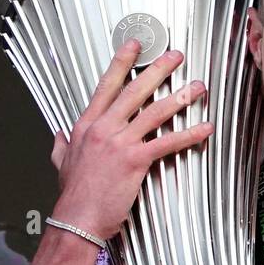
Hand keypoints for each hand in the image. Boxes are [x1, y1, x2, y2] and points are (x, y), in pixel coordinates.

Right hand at [49, 39, 212, 240]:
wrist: (76, 218)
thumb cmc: (72, 195)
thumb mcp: (61, 163)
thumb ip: (62, 145)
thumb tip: (59, 134)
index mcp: (86, 125)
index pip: (106, 85)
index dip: (122, 62)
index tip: (135, 45)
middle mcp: (103, 128)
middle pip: (134, 91)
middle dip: (158, 70)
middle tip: (175, 56)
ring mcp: (119, 143)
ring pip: (154, 112)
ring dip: (180, 96)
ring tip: (197, 87)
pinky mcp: (134, 160)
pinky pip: (167, 142)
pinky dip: (189, 134)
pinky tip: (204, 128)